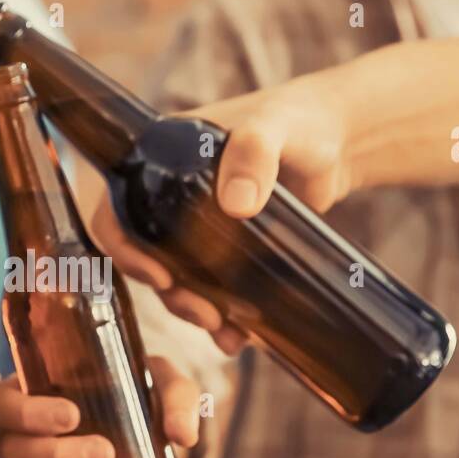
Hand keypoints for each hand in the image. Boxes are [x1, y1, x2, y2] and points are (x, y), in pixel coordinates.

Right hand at [0, 357, 199, 457]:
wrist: (143, 437)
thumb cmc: (137, 397)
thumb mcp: (159, 382)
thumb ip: (176, 397)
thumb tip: (182, 435)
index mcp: (31, 396)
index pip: (4, 404)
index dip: (29, 413)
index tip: (72, 416)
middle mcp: (19, 440)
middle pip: (13, 452)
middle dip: (58, 457)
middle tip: (106, 455)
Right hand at [86, 79, 347, 353]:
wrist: (340, 143)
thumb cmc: (300, 121)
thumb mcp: (273, 128)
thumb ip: (254, 154)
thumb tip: (237, 205)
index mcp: (163, 161)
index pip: (118, 209)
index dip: (124, 247)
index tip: (158, 276)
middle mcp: (172, 197)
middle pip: (146, 255)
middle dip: (168, 292)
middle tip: (202, 313)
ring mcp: (199, 227)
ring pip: (177, 279)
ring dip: (191, 309)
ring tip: (223, 329)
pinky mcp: (230, 252)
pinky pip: (213, 290)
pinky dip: (223, 318)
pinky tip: (239, 336)